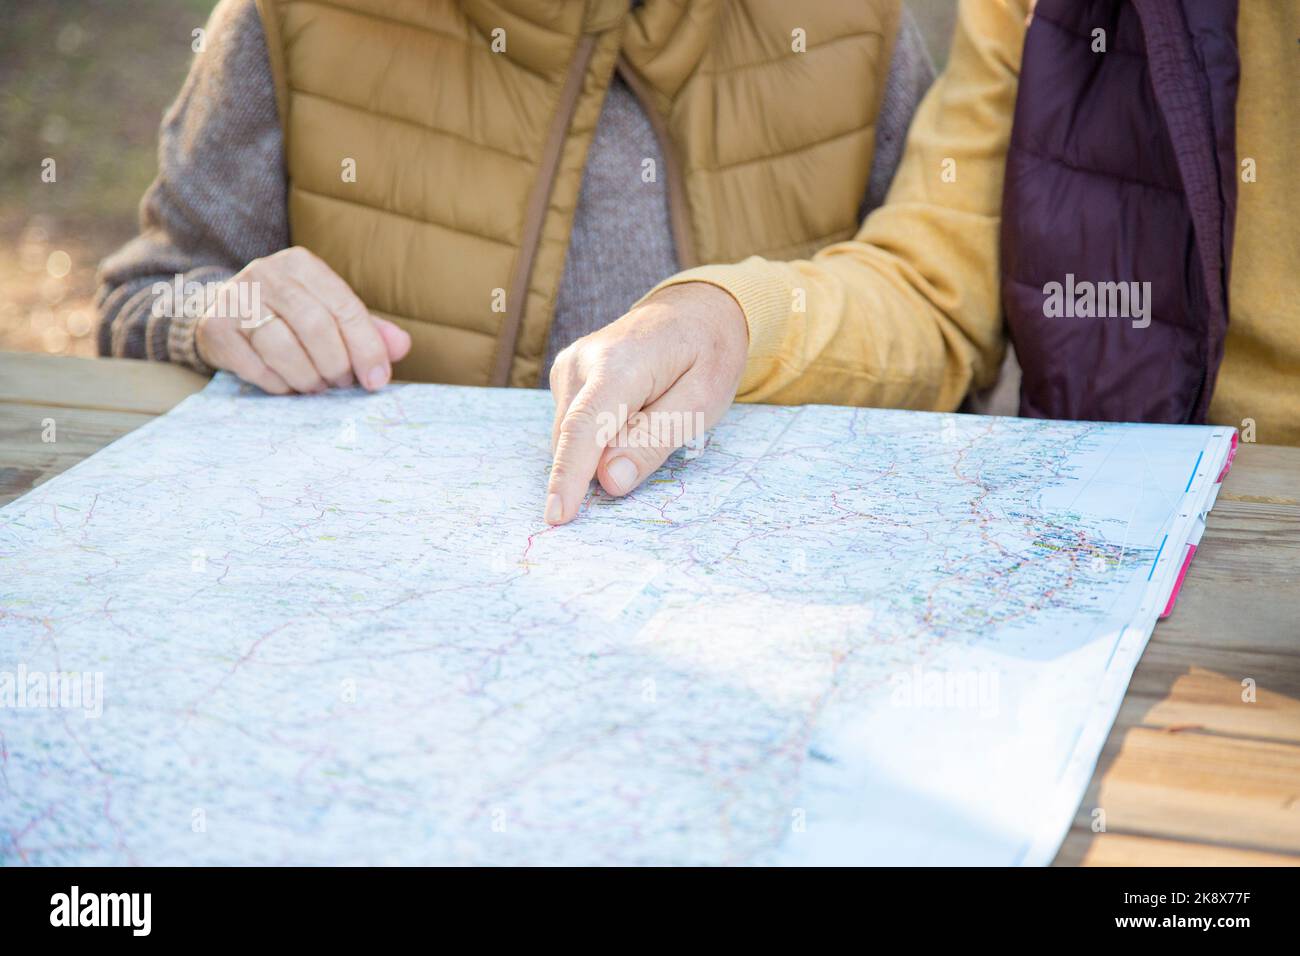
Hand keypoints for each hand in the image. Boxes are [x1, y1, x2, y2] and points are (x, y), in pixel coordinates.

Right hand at [195, 246, 411, 393]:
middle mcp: (267, 273)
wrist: (222, 314)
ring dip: (308, 378)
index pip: (345, 307)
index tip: (377, 379)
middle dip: (336, 364)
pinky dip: (279, 384)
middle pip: (315, 327)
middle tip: (342, 383)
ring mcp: (236, 298)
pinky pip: (256, 367)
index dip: (367, 347)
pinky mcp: (216, 327)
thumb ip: (368, 329)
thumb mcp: (330, 314)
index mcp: (302, 265)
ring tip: (317, 385)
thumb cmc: (289, 316)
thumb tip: (402, 346)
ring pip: (284, 349)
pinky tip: (287, 383)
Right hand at [545, 282, 748, 524]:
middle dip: (600, 464)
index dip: (568, 477)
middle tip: (658, 437)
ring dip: (602, 448)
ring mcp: (569, 366)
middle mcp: (582, 362)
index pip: (583, 428)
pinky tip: (631, 412)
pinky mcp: (566, 376)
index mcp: (618, 364)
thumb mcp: (702, 402)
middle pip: (575, 439)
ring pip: (571, 436)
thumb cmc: (706, 355)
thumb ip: (654, 440)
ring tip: (651, 413)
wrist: (696, 311)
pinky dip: (598, 435)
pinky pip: (574, 425)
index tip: (557, 517)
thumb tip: (609, 481)